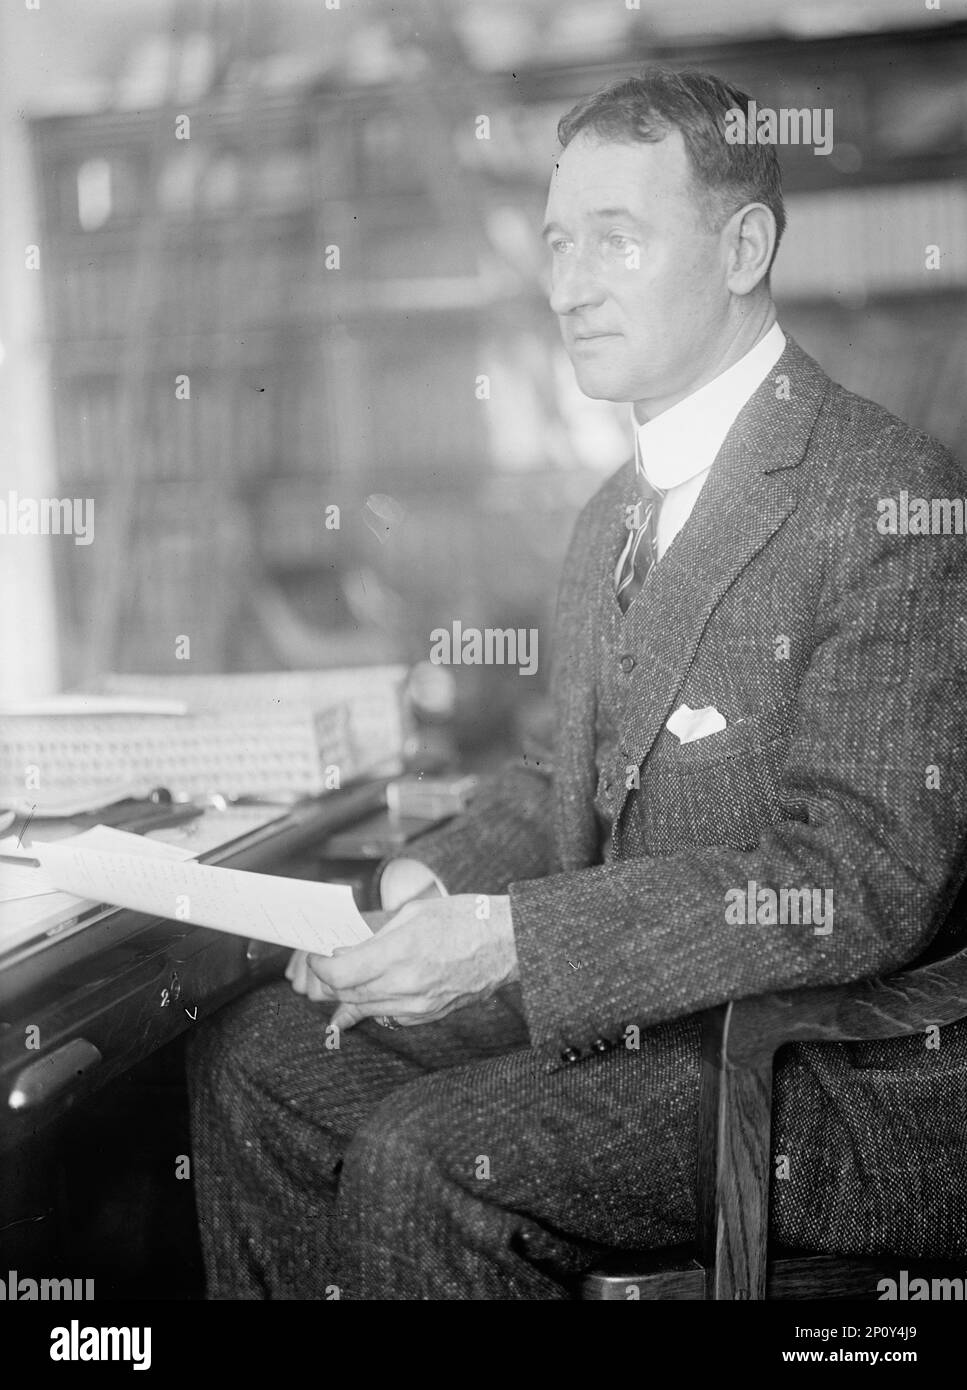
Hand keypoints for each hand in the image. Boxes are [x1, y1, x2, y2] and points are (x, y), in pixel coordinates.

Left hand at [304, 894, 517, 1029]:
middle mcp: (408, 985)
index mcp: (402, 953)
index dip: (320, 966)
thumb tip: (344, 953)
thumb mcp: (414, 913)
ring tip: (342, 976)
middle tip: (323, 964)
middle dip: (328, 980)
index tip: (317, 956)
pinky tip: (366, 994)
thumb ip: (375, 937)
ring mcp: (419, 1004)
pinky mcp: (428, 1014)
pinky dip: (370, 1004)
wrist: (508, 944)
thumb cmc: (465, 919)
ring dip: (346, 993)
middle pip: (347, 993)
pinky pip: (386, 1015)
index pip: (341, 974)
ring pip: (364, 1008)